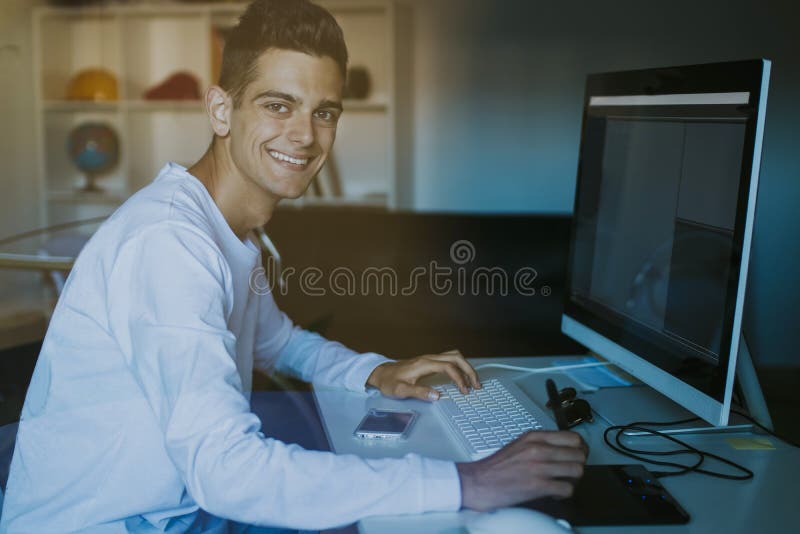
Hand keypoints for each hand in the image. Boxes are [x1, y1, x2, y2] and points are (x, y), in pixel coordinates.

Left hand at [366, 349, 480, 400]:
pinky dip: (460, 367)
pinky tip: (462, 377)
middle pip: (456, 358)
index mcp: (424, 364)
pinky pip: (450, 360)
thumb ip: (418, 392)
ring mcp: (430, 358)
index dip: (460, 378)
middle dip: (469, 370)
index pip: (449, 367)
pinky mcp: (430, 361)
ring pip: (454, 356)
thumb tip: (437, 396)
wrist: (381, 373)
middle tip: (477, 385)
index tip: (465, 391)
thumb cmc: (389, 382)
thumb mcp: (400, 390)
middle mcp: (429, 358)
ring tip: (473, 382)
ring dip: (466, 367)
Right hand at [456, 431, 587, 510]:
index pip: (574, 437)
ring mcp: (539, 467)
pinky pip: (567, 489)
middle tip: (569, 472)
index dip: (580, 449)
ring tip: (561, 482)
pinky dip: (564, 493)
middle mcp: (538, 449)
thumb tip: (562, 449)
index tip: (577, 455)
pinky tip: (554, 493)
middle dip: (578, 465)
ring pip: (577, 471)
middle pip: (579, 454)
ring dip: (572, 480)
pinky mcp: (538, 485)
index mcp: (534, 437)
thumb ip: (540, 444)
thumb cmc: (496, 467)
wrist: (477, 482)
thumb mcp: (519, 445)